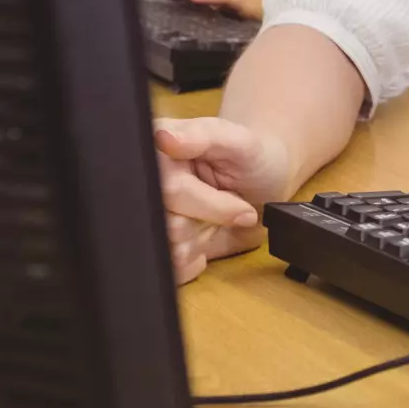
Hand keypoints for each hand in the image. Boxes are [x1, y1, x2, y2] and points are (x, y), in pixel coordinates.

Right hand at [154, 116, 291, 283]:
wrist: (262, 184)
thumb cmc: (252, 157)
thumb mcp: (238, 139)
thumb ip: (204, 136)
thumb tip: (165, 138)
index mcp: (154, 152)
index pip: (169, 190)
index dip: (209, 202)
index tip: (237, 198)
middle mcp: (146, 188)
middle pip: (170, 226)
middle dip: (209, 220)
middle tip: (231, 205)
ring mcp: (151, 220)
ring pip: (170, 251)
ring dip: (202, 241)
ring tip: (216, 219)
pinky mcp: (160, 247)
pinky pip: (172, 271)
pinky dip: (196, 261)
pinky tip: (206, 240)